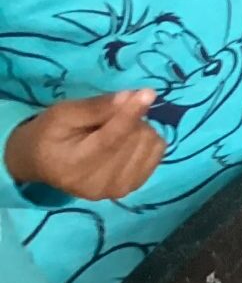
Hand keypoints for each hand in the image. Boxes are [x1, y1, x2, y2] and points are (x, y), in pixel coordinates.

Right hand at [3, 91, 164, 200]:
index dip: (130, 114)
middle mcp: (99, 183)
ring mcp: (118, 189)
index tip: (148, 92)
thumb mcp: (63, 113)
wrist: (43, 163)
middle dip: (129, 117)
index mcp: (75, 166)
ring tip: (113, 130)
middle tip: (107, 118)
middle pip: (134, 138)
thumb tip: (130, 96)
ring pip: (149, 143)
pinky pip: (157, 151)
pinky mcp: (133, 186)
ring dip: (138, 128)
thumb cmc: (50, 134)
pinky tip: (127, 141)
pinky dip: (146, 139)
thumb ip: (96, 107)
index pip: (110, 139)